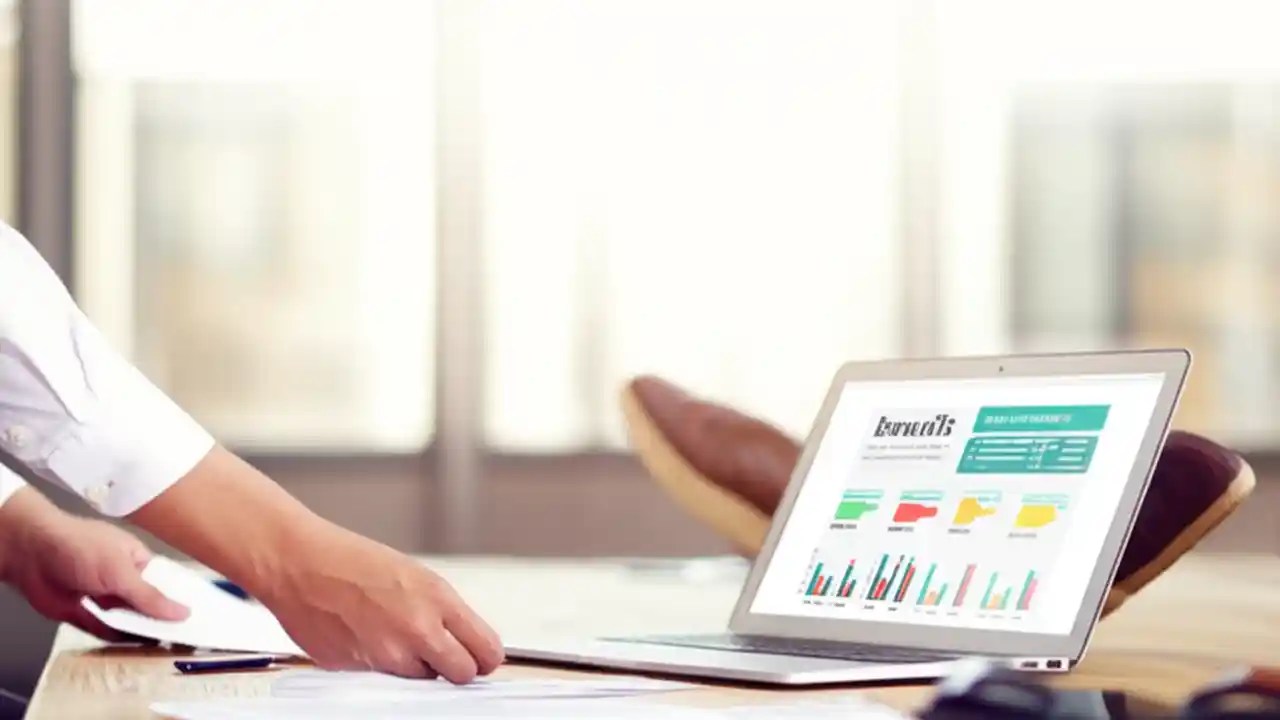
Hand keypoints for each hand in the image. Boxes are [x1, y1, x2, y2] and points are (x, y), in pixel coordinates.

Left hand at [0, 488, 188, 639]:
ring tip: (161, 647)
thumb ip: (150, 597)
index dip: (181, 600)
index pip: (166, 584)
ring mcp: (104, 598)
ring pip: (128, 621)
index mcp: (138, 562)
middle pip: (148, 606)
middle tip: (181, 639)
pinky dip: (117, 639)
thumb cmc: (80, 548)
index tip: (197, 619)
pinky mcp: (85, 615)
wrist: (31, 555)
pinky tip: (133, 647)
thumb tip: (181, 612)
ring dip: (140, 632)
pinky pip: (106, 631)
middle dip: (161, 620)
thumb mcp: (123, 572)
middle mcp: (123, 581)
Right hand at [127, 446, 504, 682]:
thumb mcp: (414, 576)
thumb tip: (467, 643)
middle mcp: (416, 631)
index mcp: (437, 600)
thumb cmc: (351, 563)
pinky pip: (383, 682)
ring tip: (393, 636)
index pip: (487, 652)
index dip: (485, 658)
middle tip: (444, 655)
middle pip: (462, 675)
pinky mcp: (359, 672)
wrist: (299, 564)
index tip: (481, 657)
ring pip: (422, 681)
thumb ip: (442, 612)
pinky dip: (380, 669)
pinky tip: (366, 639)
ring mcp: (387, 655)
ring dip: (415, 668)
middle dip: (456, 669)